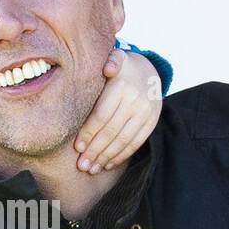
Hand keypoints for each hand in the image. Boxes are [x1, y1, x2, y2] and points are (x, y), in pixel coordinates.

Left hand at [74, 48, 162, 173]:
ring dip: (106, 157)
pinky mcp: (151, 122)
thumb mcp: (116, 59)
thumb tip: (107, 69)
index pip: (102, 115)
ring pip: (123, 140)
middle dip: (95, 150)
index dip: (89, 133)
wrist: (150, 72)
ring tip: (92, 169)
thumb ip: (110, 61)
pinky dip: (121, 156)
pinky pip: (136, 143)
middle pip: (111, 131)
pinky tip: (107, 165)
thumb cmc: (121, 69)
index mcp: (122, 86)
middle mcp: (136, 101)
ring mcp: (146, 113)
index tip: (77, 147)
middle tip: (82, 165)